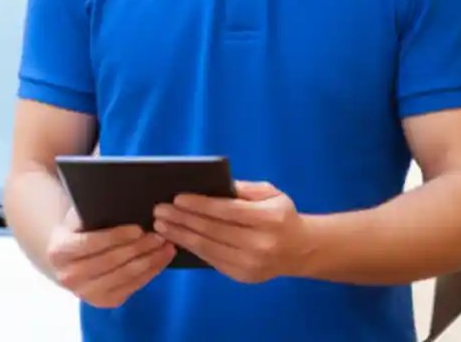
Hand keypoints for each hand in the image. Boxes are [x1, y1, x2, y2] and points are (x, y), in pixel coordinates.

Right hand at [45, 208, 176, 307]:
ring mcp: (87, 293)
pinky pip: (133, 286)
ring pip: (126, 275)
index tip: (138, 228)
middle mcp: (69, 277)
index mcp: (59, 251)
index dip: (116, 236)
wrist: (68, 260)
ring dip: (150, 260)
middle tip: (160, 235)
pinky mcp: (105, 302)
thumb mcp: (77, 217)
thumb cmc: (78, 230)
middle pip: (111, 261)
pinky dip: (151, 272)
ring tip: (167, 246)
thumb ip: (91, 211)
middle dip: (139, 248)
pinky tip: (161, 259)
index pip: (91, 243)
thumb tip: (122, 202)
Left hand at [152, 181, 312, 283]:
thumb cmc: (280, 215)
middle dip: (182, 220)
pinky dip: (191, 249)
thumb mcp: (271, 193)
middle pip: (213, 230)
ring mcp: (250, 264)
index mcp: (268, 219)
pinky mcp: (242, 276)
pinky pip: (211, 260)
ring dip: (180, 235)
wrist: (300, 250)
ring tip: (161, 225)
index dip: (200, 205)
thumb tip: (212, 185)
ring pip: (208, 248)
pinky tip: (176, 238)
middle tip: (159, 211)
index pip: (227, 211)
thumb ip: (244, 189)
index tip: (177, 198)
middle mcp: (259, 244)